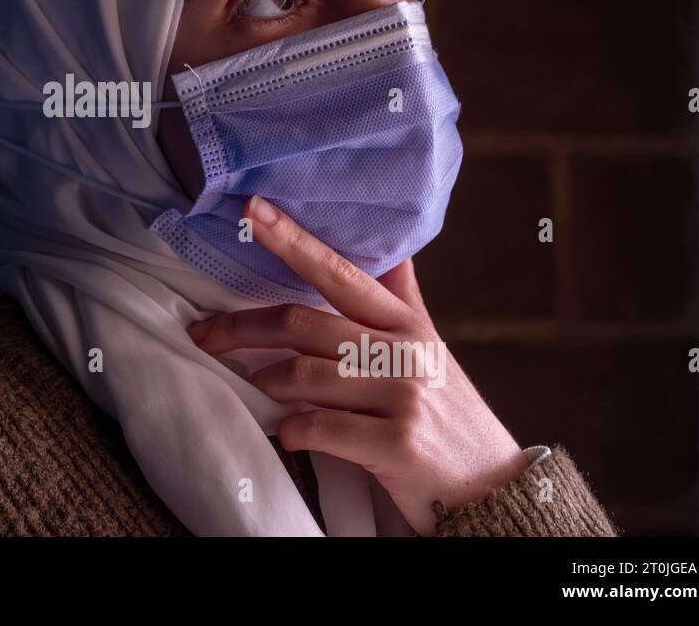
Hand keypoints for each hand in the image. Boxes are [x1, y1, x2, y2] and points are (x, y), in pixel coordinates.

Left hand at [186, 194, 527, 534]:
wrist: (494, 488)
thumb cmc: (448, 414)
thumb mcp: (433, 348)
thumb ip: (403, 300)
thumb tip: (394, 247)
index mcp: (406, 324)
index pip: (339, 272)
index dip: (293, 240)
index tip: (253, 210)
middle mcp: (404, 352)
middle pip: (301, 325)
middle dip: (241, 328)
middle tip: (204, 335)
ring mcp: (401, 397)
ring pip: (302, 376)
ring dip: (266, 384)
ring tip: (258, 389)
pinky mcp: (395, 444)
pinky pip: (317, 428)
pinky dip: (290, 430)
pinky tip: (287, 433)